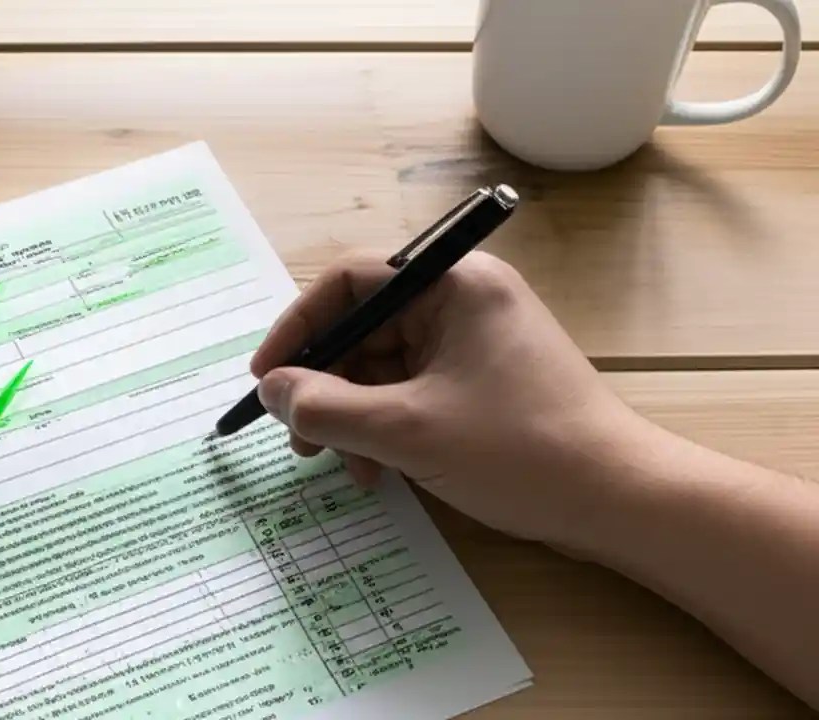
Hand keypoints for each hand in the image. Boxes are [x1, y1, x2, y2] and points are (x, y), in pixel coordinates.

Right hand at [252, 251, 646, 548]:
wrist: (620, 500)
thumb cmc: (521, 451)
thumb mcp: (408, 431)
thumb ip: (328, 408)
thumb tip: (272, 390)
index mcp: (454, 286)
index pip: (351, 281)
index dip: (299, 328)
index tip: (267, 379)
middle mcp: (465, 301)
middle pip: (365, 327)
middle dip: (326, 384)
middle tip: (299, 437)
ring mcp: (476, 343)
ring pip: (384, 366)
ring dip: (353, 415)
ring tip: (343, 466)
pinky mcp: (483, 382)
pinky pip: (412, 390)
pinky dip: (385, 426)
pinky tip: (377, 469)